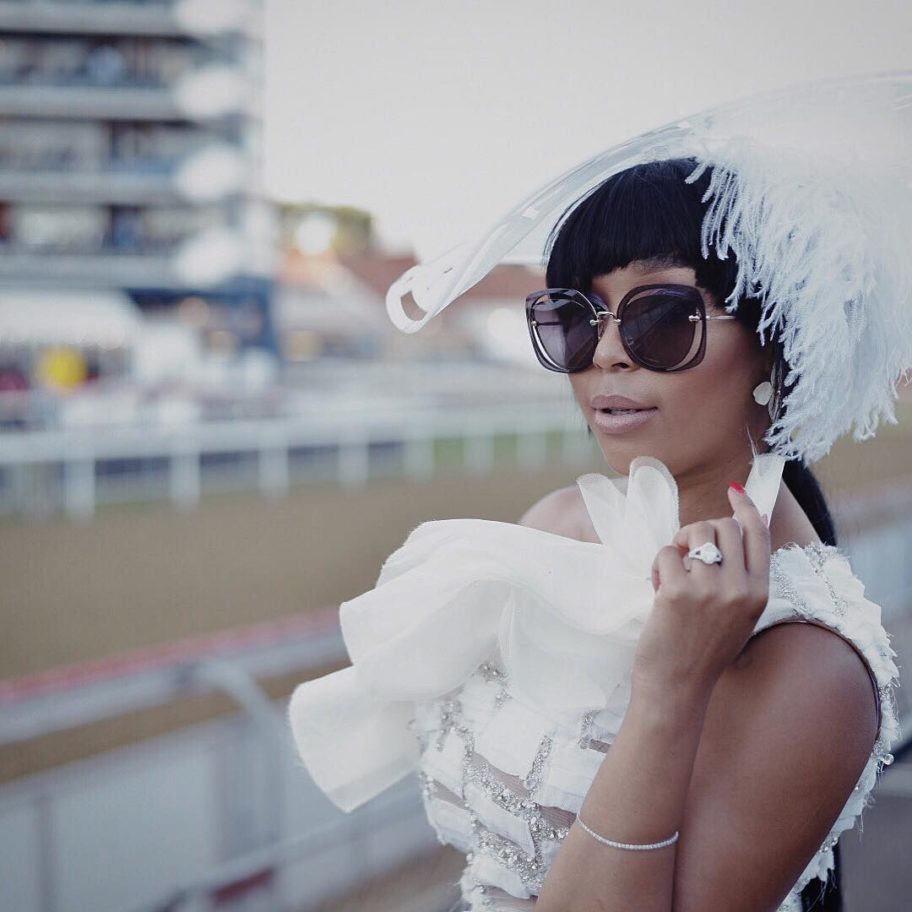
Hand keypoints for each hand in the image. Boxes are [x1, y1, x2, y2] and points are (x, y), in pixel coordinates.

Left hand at [632, 484, 771, 699]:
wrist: (677, 688)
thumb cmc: (702, 649)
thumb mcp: (738, 614)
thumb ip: (741, 577)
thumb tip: (736, 528)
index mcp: (759, 593)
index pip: (759, 534)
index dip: (746, 508)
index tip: (734, 492)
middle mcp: (740, 588)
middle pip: (723, 525)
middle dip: (698, 529)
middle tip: (685, 551)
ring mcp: (711, 589)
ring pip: (692, 533)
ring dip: (676, 546)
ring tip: (671, 574)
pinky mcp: (679, 591)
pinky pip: (666, 552)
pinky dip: (657, 566)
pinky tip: (658, 590)